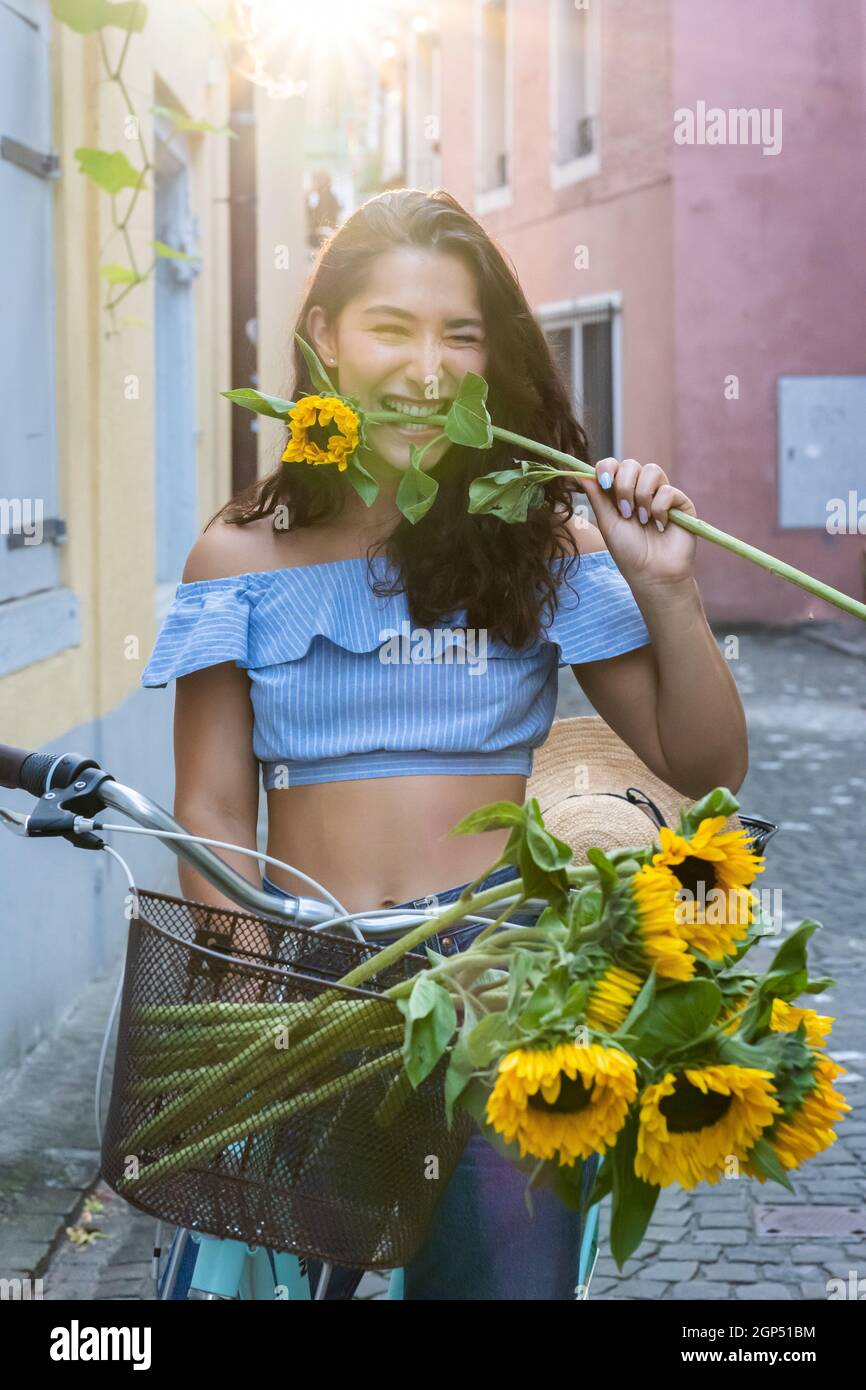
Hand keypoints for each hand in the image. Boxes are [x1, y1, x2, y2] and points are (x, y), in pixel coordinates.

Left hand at [578, 457, 697, 589]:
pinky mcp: (681, 503)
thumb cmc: (629, 552)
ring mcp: (662, 494)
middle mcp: (641, 490)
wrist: (653, 574)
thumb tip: (580, 473)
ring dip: (642, 496)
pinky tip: (660, 525)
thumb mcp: (608, 523)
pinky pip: (668, 490)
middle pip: (631, 464)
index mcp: (621, 494)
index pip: (613, 465)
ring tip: (642, 520)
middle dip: (625, 486)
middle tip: (626, 512)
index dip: (607, 468)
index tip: (604, 483)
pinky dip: (660, 508)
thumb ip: (597, 497)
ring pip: (652, 470)